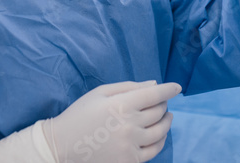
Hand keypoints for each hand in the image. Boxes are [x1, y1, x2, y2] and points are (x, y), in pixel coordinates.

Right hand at [44, 81, 180, 162]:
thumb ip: (128, 87)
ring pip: (161, 131)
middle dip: (164, 104)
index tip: (177, 87)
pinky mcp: (130, 161)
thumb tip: (154, 84)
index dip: (169, 89)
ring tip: (166, 116)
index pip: (155, 94)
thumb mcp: (100, 93)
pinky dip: (160, 140)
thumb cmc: (79, 115)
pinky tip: (159, 135)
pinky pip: (154, 150)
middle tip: (162, 101)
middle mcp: (130, 125)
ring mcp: (131, 145)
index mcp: (121, 104)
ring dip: (166, 121)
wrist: (61, 147)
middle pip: (159, 111)